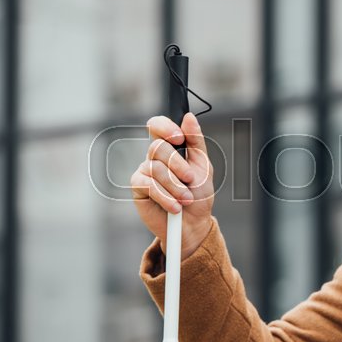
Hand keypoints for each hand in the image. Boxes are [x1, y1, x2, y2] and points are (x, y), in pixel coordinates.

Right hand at [131, 112, 214, 258]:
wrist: (193, 224)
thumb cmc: (199, 195)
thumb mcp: (203, 166)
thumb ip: (196, 141)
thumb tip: (188, 117)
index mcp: (171, 148)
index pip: (157, 126)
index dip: (164, 127)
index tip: (179, 138)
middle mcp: (154, 157)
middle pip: (158, 148)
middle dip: (178, 165)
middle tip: (191, 180)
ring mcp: (144, 172)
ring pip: (156, 168)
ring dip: (175, 186)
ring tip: (186, 199)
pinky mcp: (138, 188)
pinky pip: (148, 185)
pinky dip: (165, 197)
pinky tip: (175, 207)